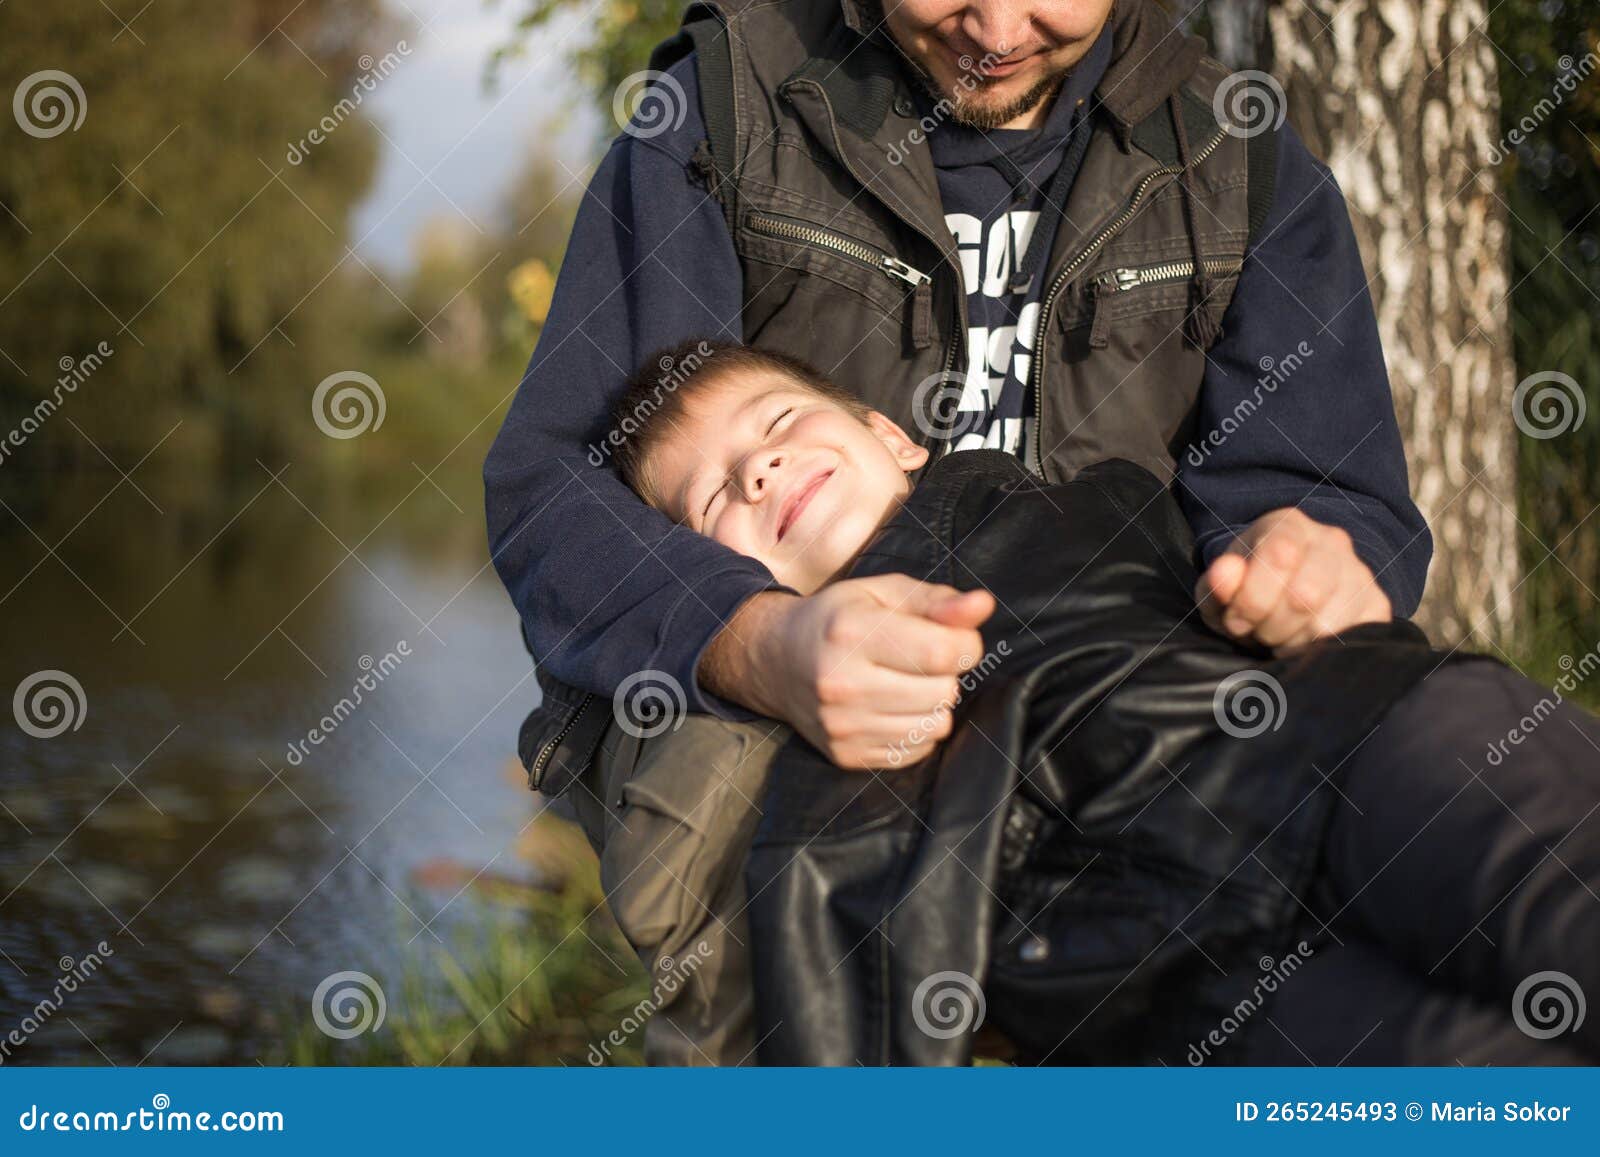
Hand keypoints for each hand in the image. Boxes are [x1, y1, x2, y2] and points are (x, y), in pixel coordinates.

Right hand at [700, 577, 995, 768]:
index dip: (965, 644)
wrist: (776, 661)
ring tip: (905, 682)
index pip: (943, 652)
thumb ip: (936, 601)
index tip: (953, 636)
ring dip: (933, 703)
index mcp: (851, 631)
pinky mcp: (845, 754)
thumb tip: (983, 606)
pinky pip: (916, 750)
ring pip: (935, 725)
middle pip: (943, 691)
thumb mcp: (882, 594)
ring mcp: (841, 725)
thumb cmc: (838, 619)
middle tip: (918, 660)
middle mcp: (842, 682)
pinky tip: (892, 707)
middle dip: (945, 674)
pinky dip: (916, 729)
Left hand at [1194, 508, 1390, 652]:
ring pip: (1328, 623)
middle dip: (1272, 626)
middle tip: (1260, 632)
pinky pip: (1353, 639)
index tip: (1238, 619)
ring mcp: (1360, 572)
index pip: (1279, 555)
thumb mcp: (1220, 589)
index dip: (1252, 599)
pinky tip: (1307, 644)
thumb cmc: (1248, 590)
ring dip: (1294, 643)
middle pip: (1305, 595)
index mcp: (1288, 525)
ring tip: (1282, 637)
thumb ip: (1216, 583)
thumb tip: (1224, 573)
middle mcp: (1331, 541)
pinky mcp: (1377, 605)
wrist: (1284, 592)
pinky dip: (1322, 652)